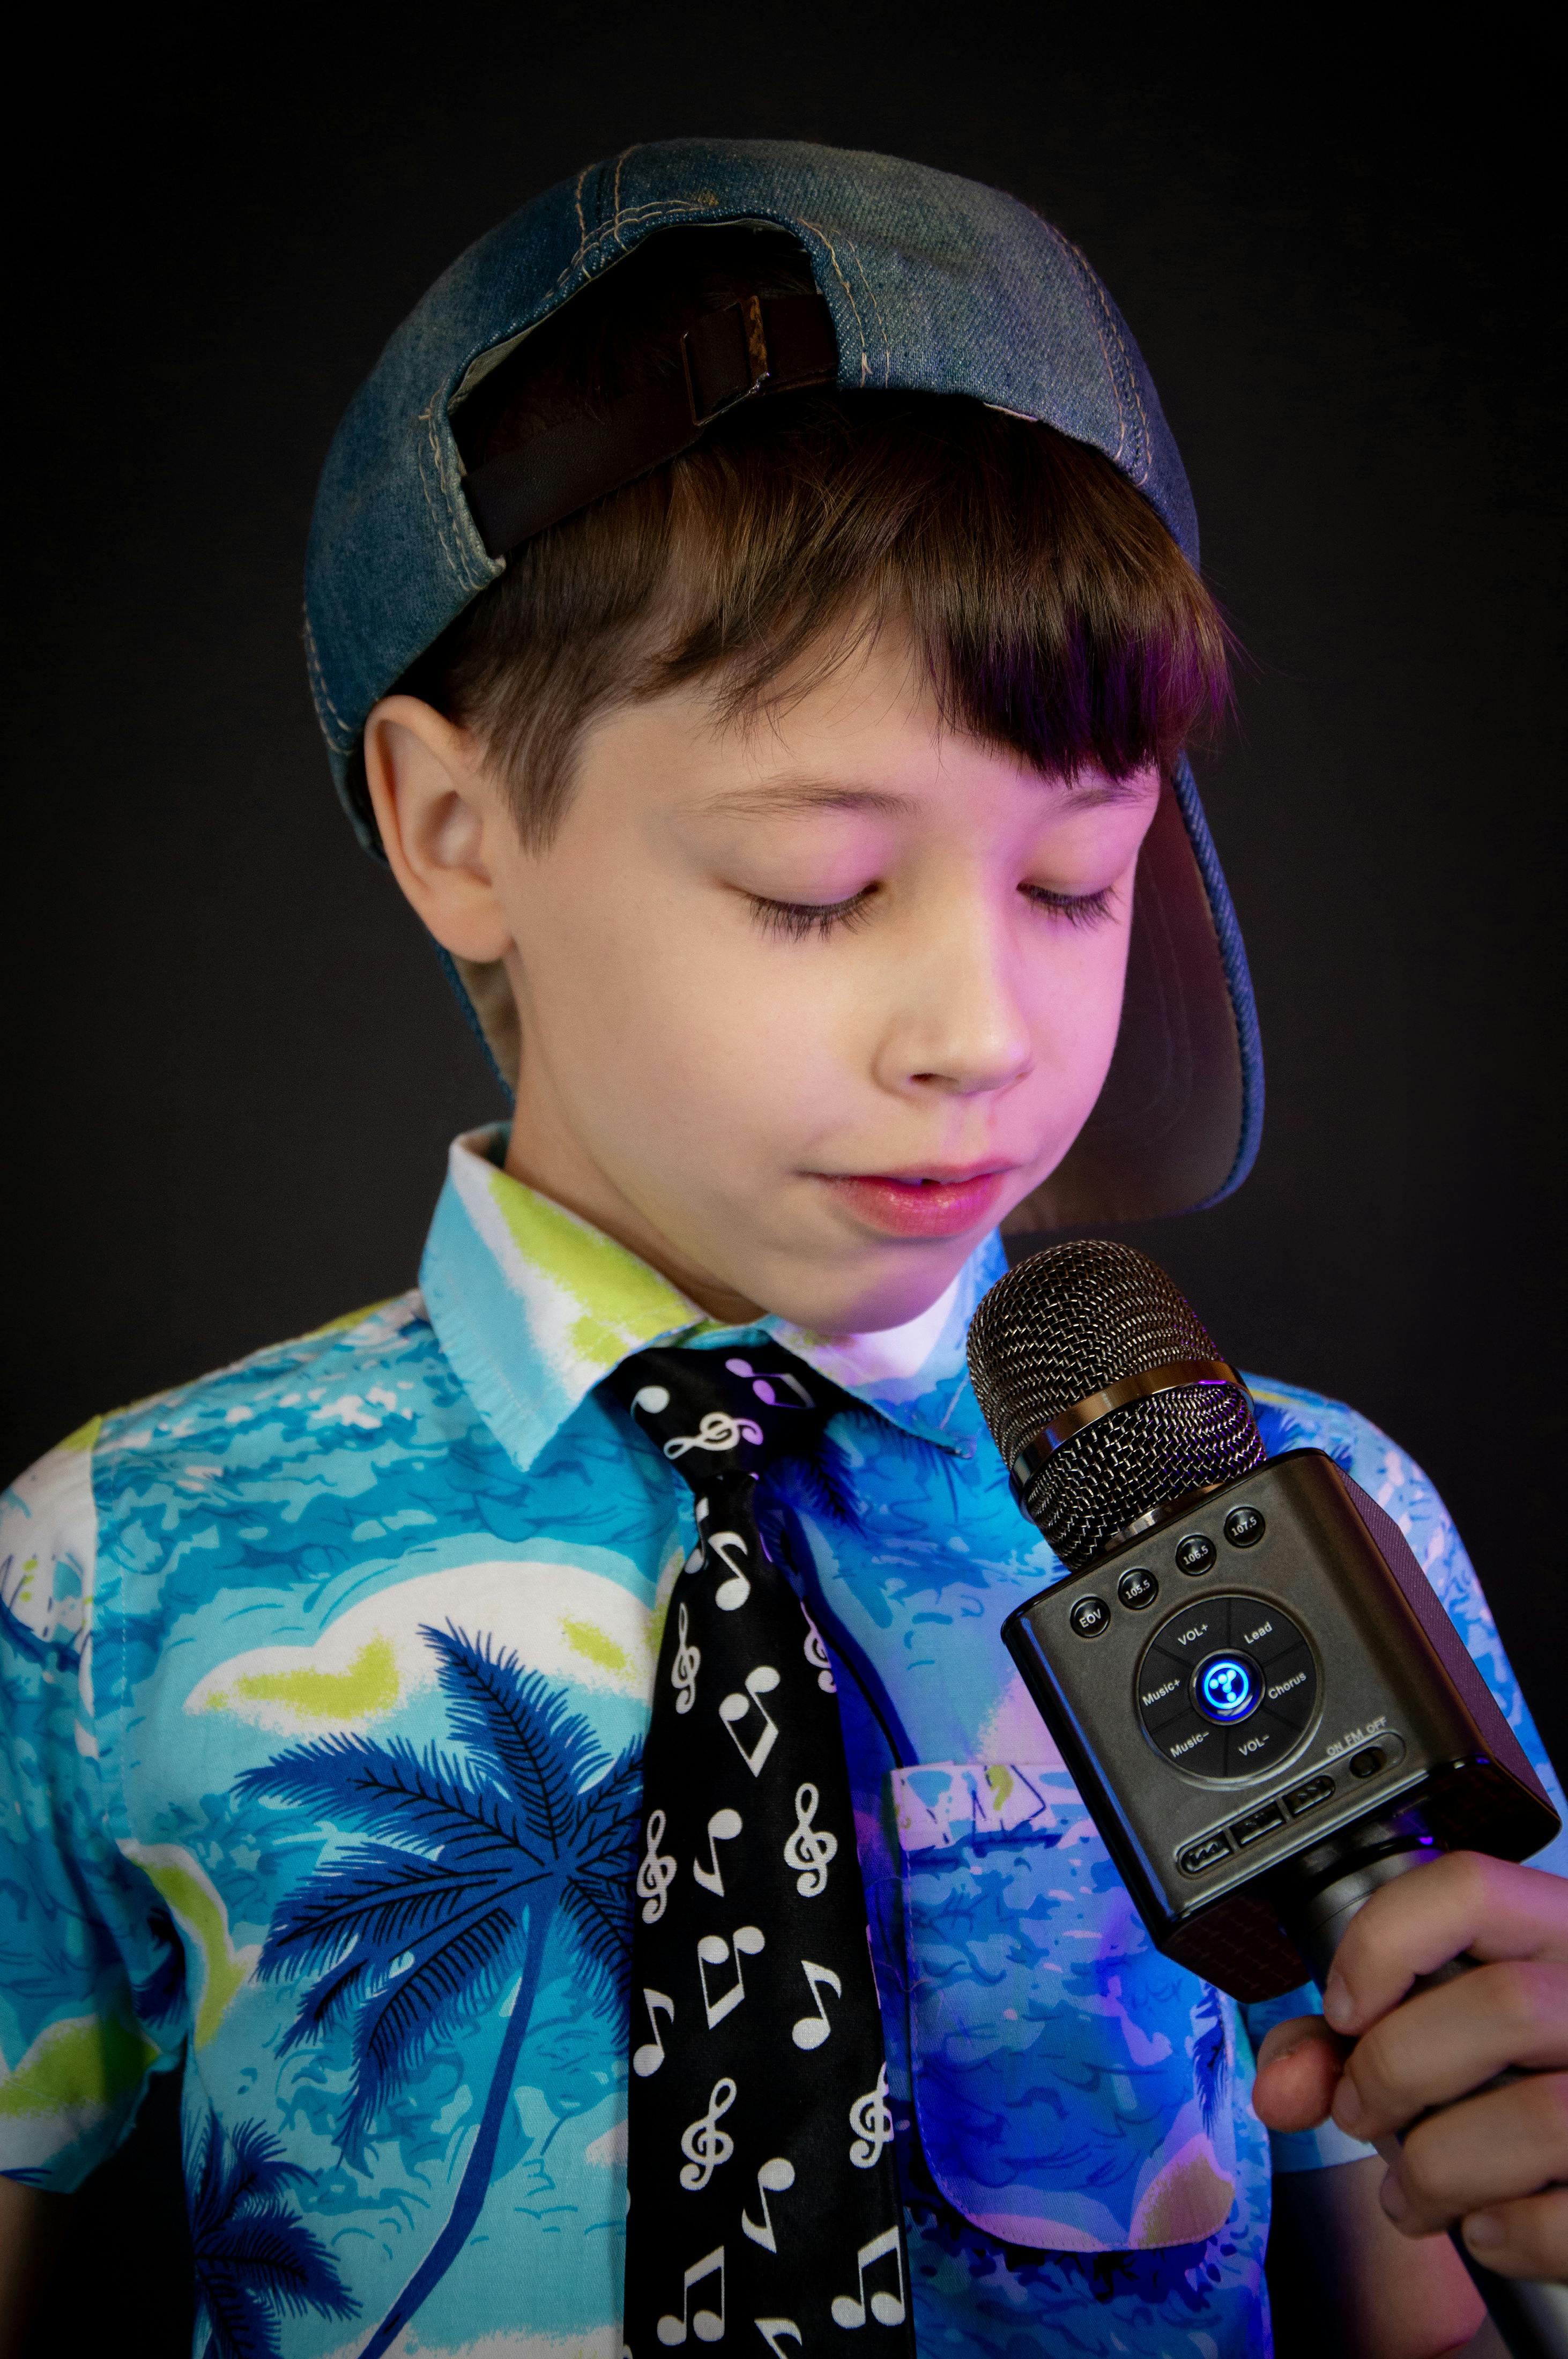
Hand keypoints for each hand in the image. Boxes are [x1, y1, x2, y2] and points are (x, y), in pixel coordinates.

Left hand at [1252, 1852, 1567, 2281]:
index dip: (1383, 1944)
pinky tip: (1484, 2227)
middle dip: (1396, 2069)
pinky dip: (1506, 2235)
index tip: (1343, 2011)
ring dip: (1438, 2169)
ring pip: (1536, 2114)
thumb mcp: (1429, 2030)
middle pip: (1502, 2004)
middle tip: (1360, 2112)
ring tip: (1413, 2189)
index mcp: (1553, 1935)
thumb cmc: (1503, 2083)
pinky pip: (1567, 2218)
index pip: (1470, 1888)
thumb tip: (1282, 2088)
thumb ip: (1340, 2043)